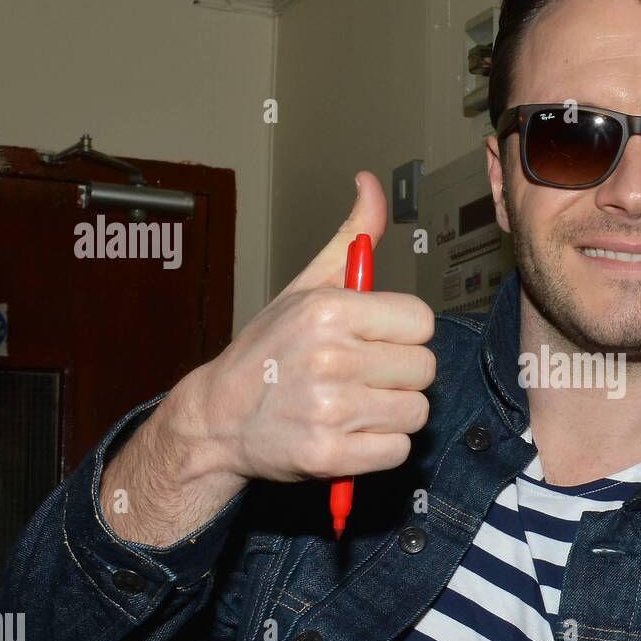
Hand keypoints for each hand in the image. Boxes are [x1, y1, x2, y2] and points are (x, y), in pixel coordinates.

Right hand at [101, 172, 434, 544]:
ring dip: (391, 414)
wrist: (216, 418)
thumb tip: (369, 184)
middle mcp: (331, 357)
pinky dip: (379, 449)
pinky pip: (398, 451)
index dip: (402, 334)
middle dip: (398, 375)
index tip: (374, 341)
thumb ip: (351, 239)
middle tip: (360, 377)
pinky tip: (349, 435)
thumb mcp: (305, 286)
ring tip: (353, 406)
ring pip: (416, 412)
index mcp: (329, 310)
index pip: (421, 322)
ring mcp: (330, 409)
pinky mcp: (329, 456)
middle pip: (424, 369)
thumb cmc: (267, 350)